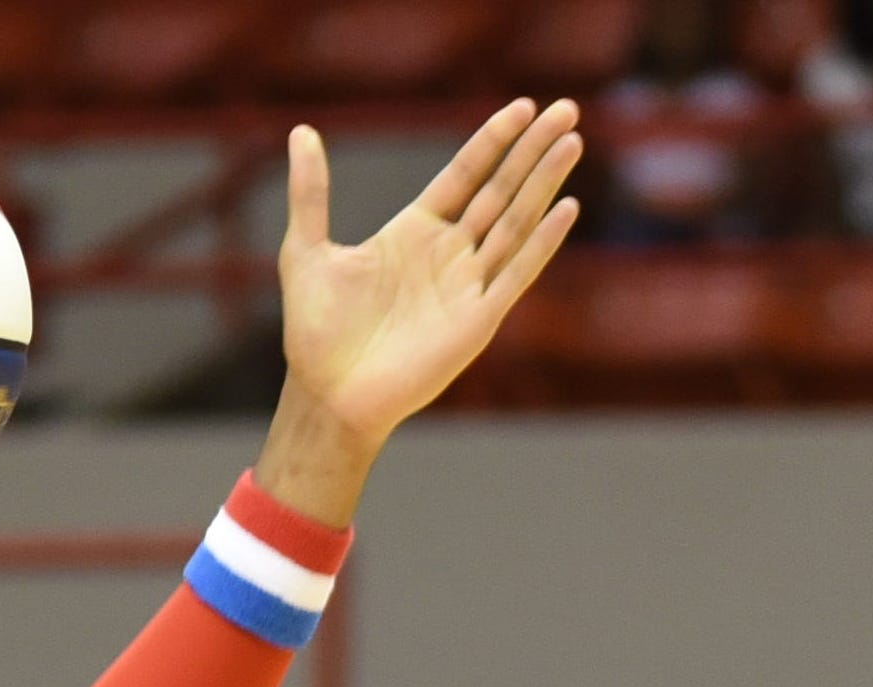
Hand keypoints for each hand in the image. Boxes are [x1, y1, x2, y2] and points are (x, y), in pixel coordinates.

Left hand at [278, 98, 580, 450]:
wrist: (327, 394)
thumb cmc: (315, 330)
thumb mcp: (305, 250)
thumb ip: (310, 193)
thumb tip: (300, 132)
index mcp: (414, 233)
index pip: (464, 175)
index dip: (493, 141)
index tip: (523, 106)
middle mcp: (448, 254)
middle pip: (499, 191)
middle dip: (532, 151)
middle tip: (567, 108)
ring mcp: (467, 285)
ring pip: (514, 223)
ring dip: (544, 184)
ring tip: (572, 142)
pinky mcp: (478, 319)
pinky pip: (516, 273)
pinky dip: (540, 242)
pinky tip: (565, 208)